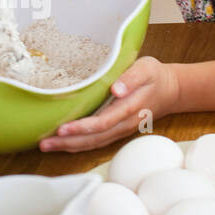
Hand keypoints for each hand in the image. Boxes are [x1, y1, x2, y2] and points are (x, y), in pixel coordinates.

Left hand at [40, 56, 180, 152]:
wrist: (171, 90)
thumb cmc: (155, 76)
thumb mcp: (147, 68)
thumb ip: (131, 77)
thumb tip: (116, 89)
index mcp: (130, 108)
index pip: (103, 122)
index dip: (82, 128)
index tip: (62, 128)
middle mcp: (124, 123)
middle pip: (94, 139)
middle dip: (68, 142)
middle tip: (44, 143)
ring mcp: (120, 130)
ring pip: (93, 143)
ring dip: (69, 146)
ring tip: (46, 145)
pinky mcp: (116, 131)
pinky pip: (96, 141)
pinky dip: (78, 144)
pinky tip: (62, 143)